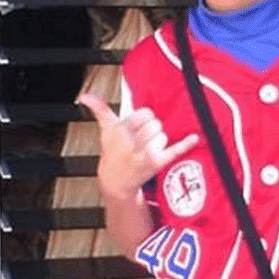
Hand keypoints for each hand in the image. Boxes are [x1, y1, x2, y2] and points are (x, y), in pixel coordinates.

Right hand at [78, 93, 198, 201]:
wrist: (116, 182)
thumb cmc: (112, 152)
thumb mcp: (105, 130)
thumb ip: (99, 110)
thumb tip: (85, 96)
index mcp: (120, 131)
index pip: (145, 113)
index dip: (143, 119)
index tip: (137, 127)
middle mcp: (132, 143)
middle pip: (156, 123)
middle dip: (150, 130)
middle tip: (141, 140)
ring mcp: (145, 154)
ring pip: (163, 135)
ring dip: (158, 141)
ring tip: (146, 149)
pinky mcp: (157, 164)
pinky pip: (175, 150)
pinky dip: (185, 144)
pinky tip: (194, 138)